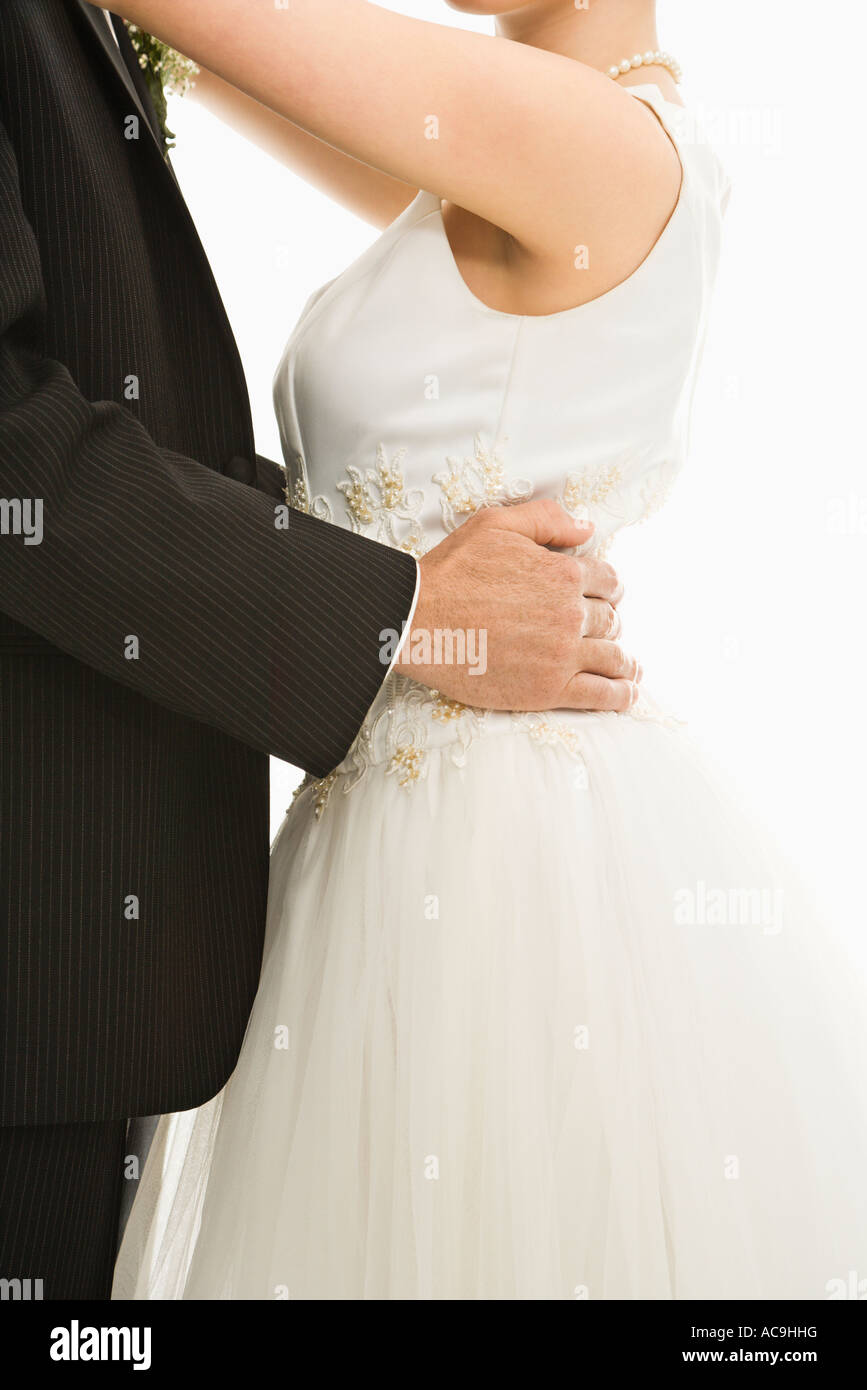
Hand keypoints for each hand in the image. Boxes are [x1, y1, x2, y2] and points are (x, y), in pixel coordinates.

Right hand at [396, 500, 641, 712]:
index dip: (608, 589)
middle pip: (611, 621)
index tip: (604, 598)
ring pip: (614, 658)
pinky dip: (620, 695)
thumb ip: (548, 519)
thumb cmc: (451, 571)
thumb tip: (589, 527)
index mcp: (564, 574)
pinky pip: (601, 695)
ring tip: (629, 668)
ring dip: (625, 662)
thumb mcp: (497, 523)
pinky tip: (626, 693)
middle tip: (602, 632)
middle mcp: (570, 615)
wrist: (417, 620)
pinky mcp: (547, 690)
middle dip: (609, 624)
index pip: (609, 582)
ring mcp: (562, 655)